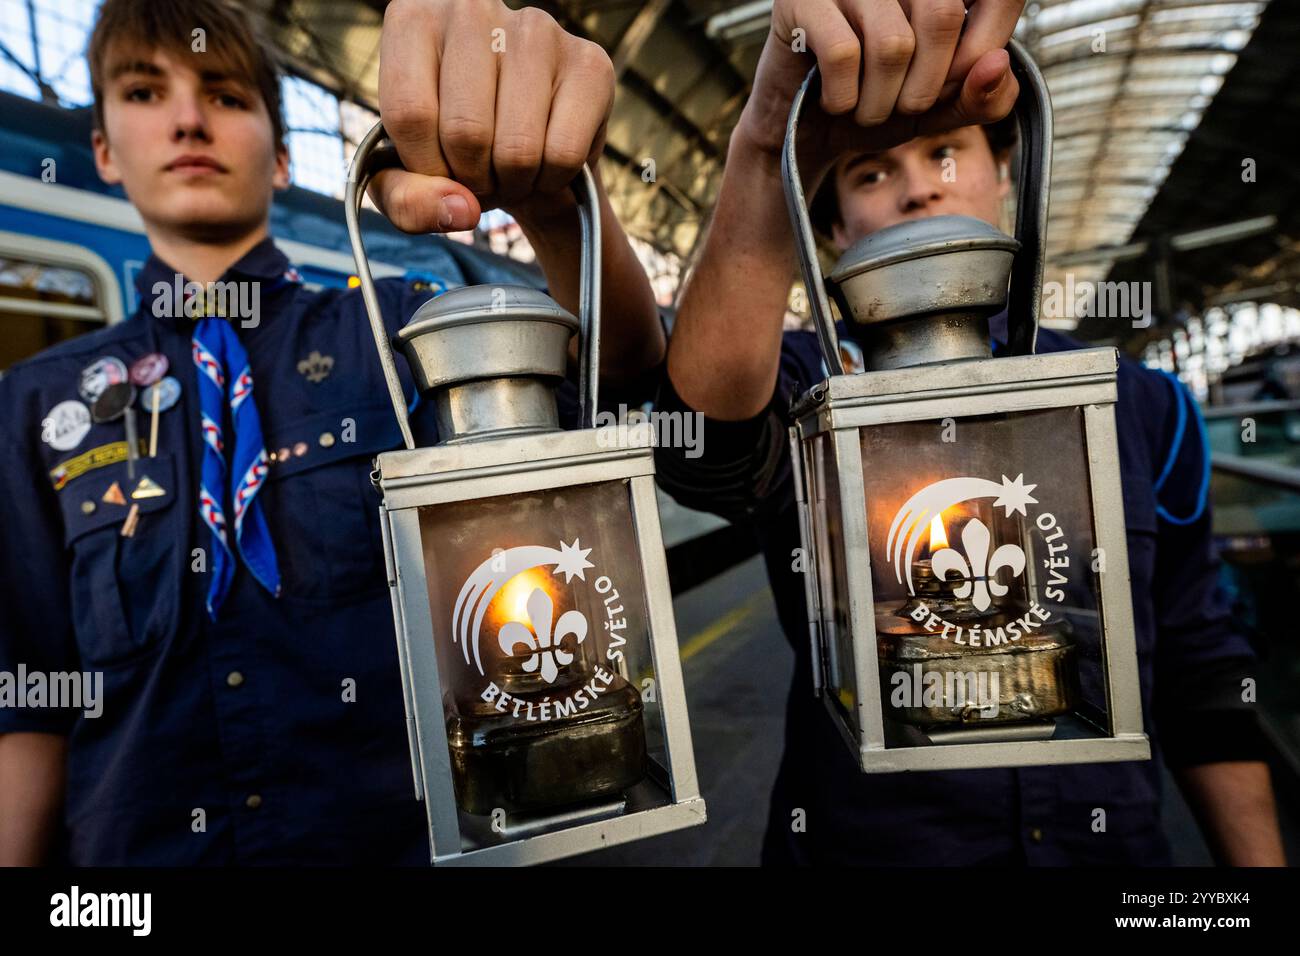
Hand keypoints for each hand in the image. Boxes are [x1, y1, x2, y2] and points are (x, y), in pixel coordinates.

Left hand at [372, 0, 615, 233]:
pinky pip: (564, 153)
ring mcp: (537, 30)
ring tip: (510, 168)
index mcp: (414, 20)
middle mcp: (473, 8)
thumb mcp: (407, 181)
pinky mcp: (590, 63)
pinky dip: (553, 179)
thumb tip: (460, 209)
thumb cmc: (454, 154)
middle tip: (480, 172)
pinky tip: (546, 161)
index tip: (440, 172)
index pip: (410, 113)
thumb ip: (408, 202)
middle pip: (465, 132)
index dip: (427, 168)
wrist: (523, 151)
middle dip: (473, 179)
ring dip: (514, 183)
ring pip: (517, 148)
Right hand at [735, 0, 1024, 182]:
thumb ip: (984, 97)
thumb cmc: (874, 104)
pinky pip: (843, 55)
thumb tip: (996, 64)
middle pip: (943, 18)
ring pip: (892, 44)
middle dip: (926, 87)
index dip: (985, 46)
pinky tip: (835, 100)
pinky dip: (843, 98)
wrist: (805, 131)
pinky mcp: (802, 0)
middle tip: (903, 107)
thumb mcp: (941, 110)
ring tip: (865, 108)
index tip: (956, 83)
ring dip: (880, 102)